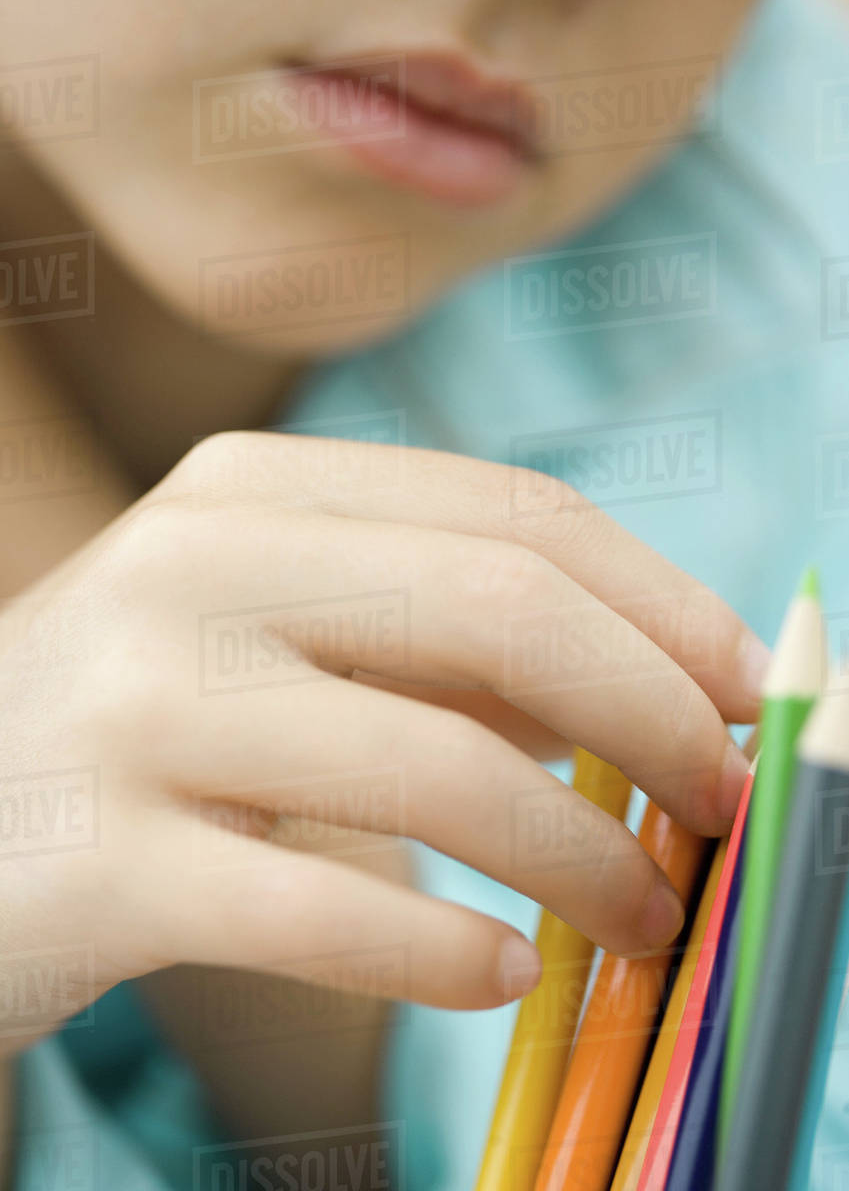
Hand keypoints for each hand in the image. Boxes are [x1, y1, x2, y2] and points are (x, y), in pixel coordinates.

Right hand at [0, 433, 764, 1047]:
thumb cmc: (151, 723)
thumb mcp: (286, 632)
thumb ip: (447, 640)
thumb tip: (659, 688)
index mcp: (254, 491)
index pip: (516, 517)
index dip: (664, 604)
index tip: (750, 691)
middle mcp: (191, 568)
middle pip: (498, 611)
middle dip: (653, 714)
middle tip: (723, 804)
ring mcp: (137, 706)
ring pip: (437, 770)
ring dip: (581, 859)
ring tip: (642, 915)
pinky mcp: (100, 862)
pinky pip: (325, 910)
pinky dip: (447, 953)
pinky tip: (505, 974)